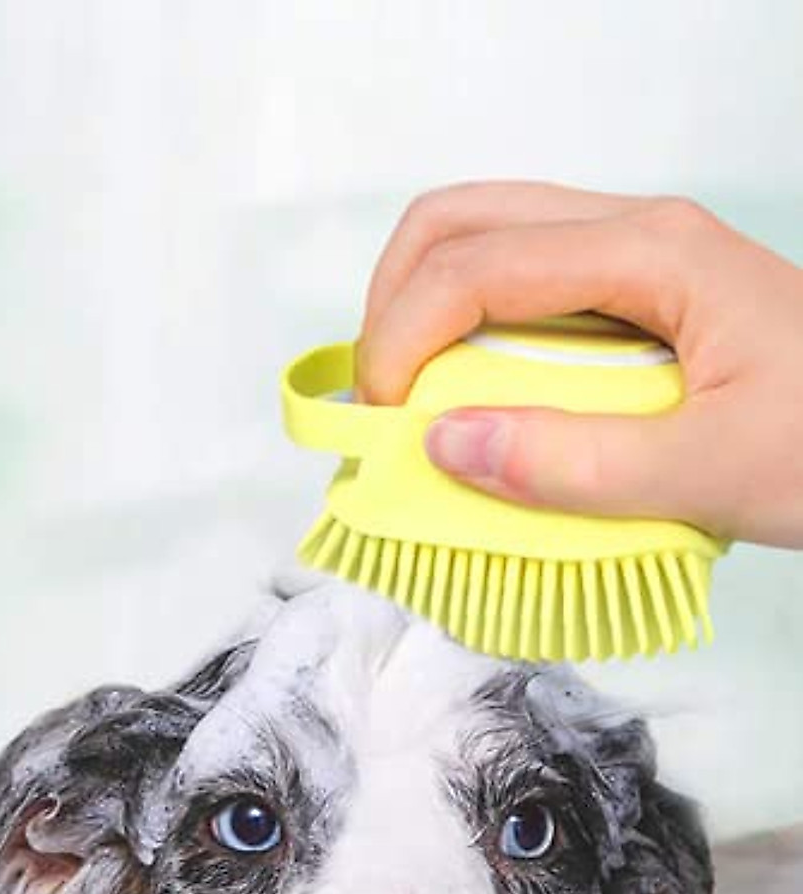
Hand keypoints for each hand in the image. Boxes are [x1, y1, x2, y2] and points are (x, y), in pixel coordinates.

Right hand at [357, 181, 802, 547]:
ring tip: (411, 393)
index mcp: (650, 251)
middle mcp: (629, 232)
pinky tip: (467, 390)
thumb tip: (444, 444)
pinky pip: (513, 283)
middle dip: (391, 301)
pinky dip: (461, 330)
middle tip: (383, 395)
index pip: (477, 263)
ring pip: (479, 238)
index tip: (382, 420)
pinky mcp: (625, 294)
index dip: (403, 335)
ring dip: (419, 308)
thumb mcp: (714, 471)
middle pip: (458, 219)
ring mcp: (627, 257)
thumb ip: (578, 464)